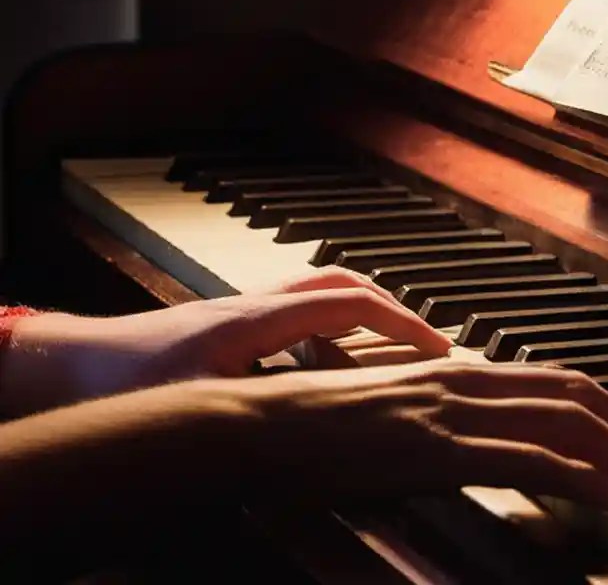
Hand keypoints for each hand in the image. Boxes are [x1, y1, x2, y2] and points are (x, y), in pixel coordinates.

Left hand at [1, 267, 450, 415]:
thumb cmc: (122, 387)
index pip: (351, 304)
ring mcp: (241, 310)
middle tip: (426, 342)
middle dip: (393, 308)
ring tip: (387, 356)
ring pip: (319, 294)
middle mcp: (254, 304)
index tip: (438, 347)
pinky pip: (296, 314)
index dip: (402, 323)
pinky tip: (325, 369)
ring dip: (361, 316)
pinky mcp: (228, 325)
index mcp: (257, 319)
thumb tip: (325, 427)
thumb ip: (266, 412)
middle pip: (343, 282)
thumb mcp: (200, 408)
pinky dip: (328, 330)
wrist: (67, 365)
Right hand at [239, 358, 607, 509]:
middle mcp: (467, 379)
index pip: (555, 381)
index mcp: (459, 372)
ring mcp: (456, 410)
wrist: (261, 425)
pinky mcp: (440, 446)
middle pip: (575, 392)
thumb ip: (447, 420)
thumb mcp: (396, 415)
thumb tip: (487, 440)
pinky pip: (530, 459)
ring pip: (565, 420)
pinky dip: (583, 476)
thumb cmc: (318, 427)